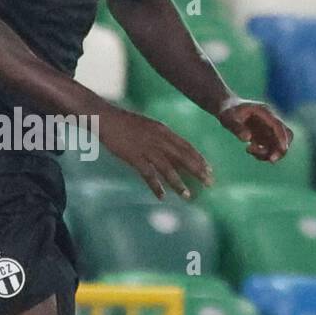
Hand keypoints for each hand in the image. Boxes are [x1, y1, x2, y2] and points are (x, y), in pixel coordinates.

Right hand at [98, 105, 212, 199]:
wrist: (106, 118)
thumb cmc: (126, 123)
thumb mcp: (149, 126)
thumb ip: (161, 138)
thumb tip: (173, 152)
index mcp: (163, 131)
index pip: (187, 147)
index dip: (199, 159)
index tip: (209, 170)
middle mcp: (159, 139)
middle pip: (183, 157)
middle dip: (197, 171)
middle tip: (209, 183)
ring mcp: (146, 148)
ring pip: (167, 168)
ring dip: (178, 183)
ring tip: (187, 195)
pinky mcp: (134, 157)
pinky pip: (148, 174)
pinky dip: (156, 186)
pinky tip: (162, 196)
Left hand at [219, 99, 291, 161]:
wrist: (227, 108)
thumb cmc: (227, 111)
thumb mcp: (227, 118)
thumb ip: (236, 128)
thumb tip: (247, 139)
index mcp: (264, 112)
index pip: (278, 126)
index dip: (282, 138)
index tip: (283, 149)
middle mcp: (269, 120)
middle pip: (286, 135)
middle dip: (281, 149)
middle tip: (271, 160)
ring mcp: (268, 129)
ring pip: (278, 144)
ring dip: (268, 152)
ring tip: (249, 149)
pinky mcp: (264, 136)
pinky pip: (269, 148)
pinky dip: (262, 153)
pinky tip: (248, 149)